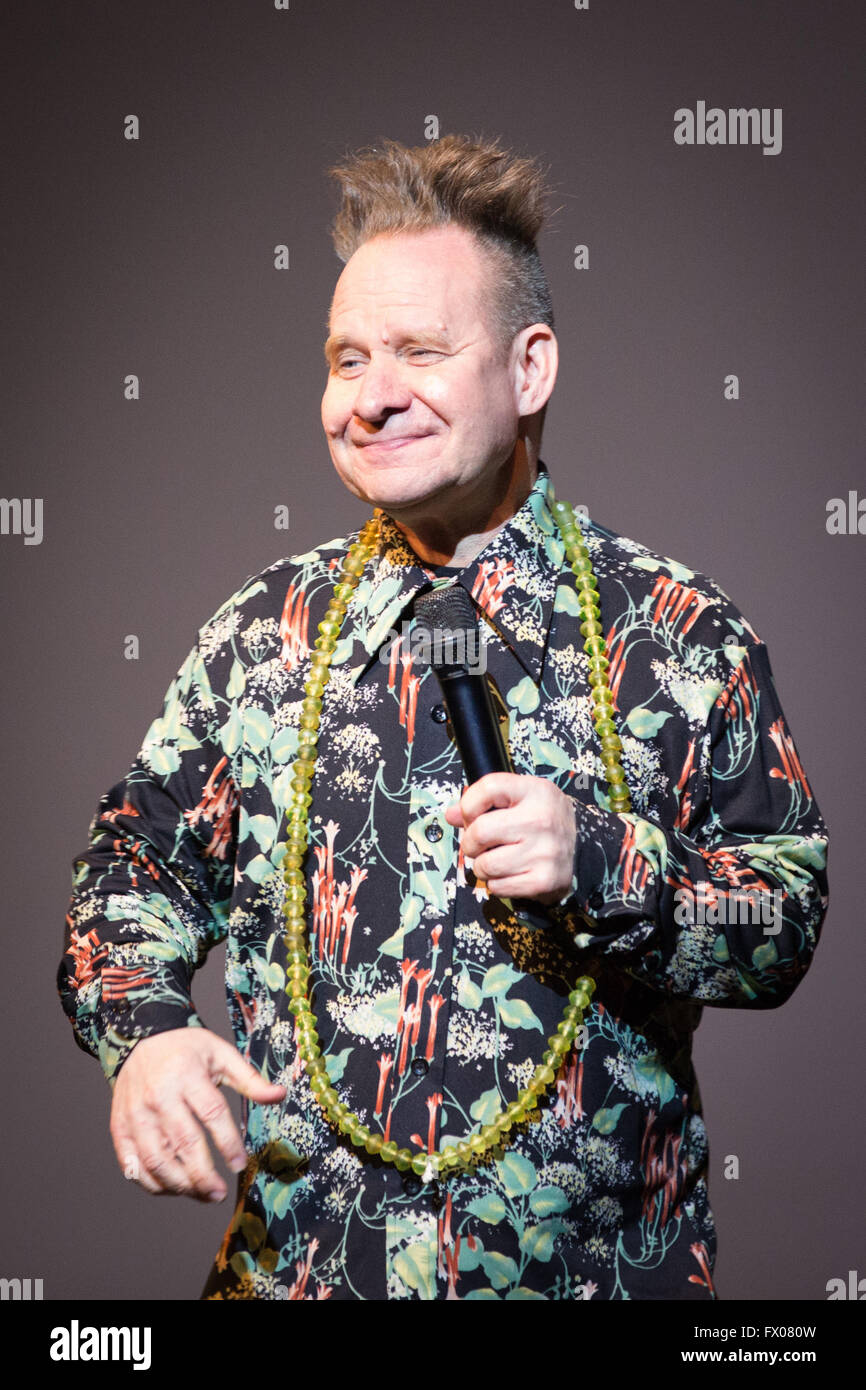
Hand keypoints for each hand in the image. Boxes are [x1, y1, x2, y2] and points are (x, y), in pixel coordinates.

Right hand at [109, 1028, 285, 1202]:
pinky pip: (132, 1165)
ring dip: (180, 1185)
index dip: (227, 1142)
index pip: (211, 1113)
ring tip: (203, 1195)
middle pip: (182, 1142)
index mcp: (187, 1075)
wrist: (140, 1039)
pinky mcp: (119, 1128)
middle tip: (220, 1193)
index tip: (240, 1164)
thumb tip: (280, 1096)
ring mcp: (135, 1114)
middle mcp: (158, 1096)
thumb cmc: (187, 1049)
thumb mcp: (221, 1054)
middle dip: (203, 1174)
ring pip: (156, 1159)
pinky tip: (174, 1189)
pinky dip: (152, 1184)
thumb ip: (249, 1079)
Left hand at [444, 773, 576, 905]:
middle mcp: (541, 819)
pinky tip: (510, 873)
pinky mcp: (543, 880)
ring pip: (484, 865)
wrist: (584, 849)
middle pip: (480, 831)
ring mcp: (544, 852)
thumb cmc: (543, 821)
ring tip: (496, 859)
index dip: (469, 803)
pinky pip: (497, 888)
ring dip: (482, 866)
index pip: (488, 787)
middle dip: (471, 842)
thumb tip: (451, 815)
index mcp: (536, 791)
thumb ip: (485, 802)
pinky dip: (496, 884)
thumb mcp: (521, 799)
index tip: (471, 814)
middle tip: (480, 844)